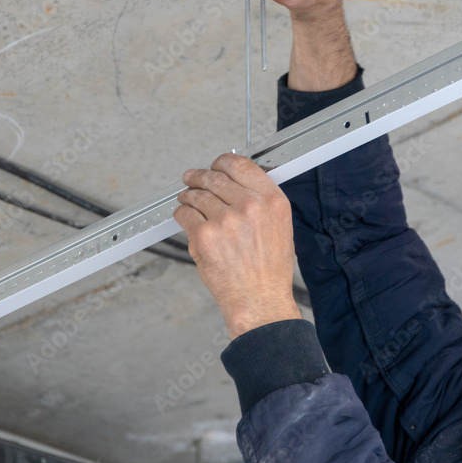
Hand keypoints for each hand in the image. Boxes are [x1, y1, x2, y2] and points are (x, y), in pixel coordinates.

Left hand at [174, 153, 300, 338]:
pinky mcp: (204, 236)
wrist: (259, 300)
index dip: (221, 162)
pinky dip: (181, 213)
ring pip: (196, 194)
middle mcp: (250, 207)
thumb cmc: (269, 270)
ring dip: (188, 195)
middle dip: (199, 176)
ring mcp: (225, 220)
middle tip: (191, 178)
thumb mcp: (279, 227)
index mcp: (271, 201)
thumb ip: (260, 201)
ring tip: (186, 198)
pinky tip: (184, 216)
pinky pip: (185, 214)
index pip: (240, 165)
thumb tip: (237, 183)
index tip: (215, 165)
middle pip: (214, 177)